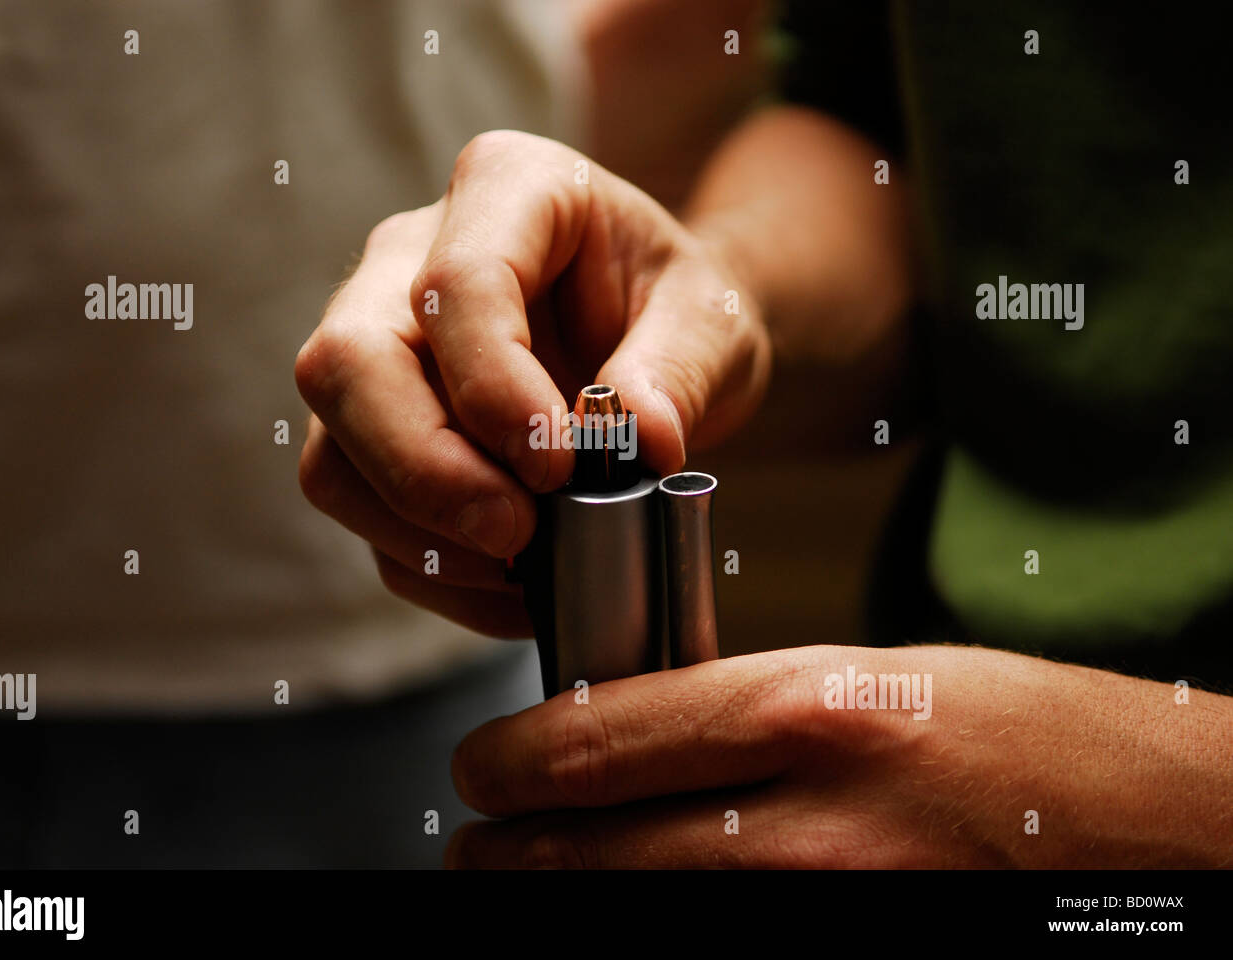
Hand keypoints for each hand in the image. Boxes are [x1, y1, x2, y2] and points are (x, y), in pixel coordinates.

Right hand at [295, 130, 770, 636]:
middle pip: (349, 366)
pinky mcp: (374, 429)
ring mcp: (379, 346)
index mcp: (506, 188)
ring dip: (418, 531)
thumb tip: (643, 441)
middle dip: (424, 469)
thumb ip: (680, 370)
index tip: (561, 466)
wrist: (661, 341)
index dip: (494, 386)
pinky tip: (512, 585)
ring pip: (331, 451)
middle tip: (518, 534)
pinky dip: (430, 565)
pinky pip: (365, 510)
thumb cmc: (682, 311)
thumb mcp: (712, 322)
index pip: (456, 282)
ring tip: (524, 566)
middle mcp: (409, 259)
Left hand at [447, 644, 1232, 866]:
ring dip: (567, 896)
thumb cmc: (1014, 734)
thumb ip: (742, 711)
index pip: (603, 740)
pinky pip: (715, 944)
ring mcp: (841, 906)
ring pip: (638, 911)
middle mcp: (815, 820)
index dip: (514, 761)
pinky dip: (653, 923)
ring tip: (530, 878)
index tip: (482, 769)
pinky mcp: (863, 947)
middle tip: (479, 844)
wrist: (1152, 824)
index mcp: (812, 708)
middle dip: (511, 852)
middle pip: (594, 851)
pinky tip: (635, 902)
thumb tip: (621, 737)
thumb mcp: (869, 681)